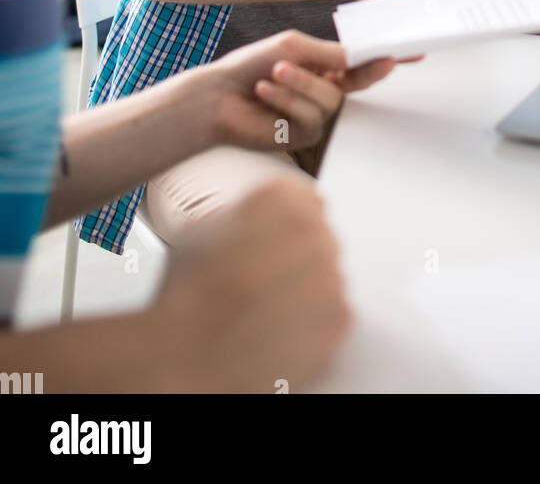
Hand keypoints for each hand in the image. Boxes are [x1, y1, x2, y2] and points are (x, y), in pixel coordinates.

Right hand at [154, 178, 350, 391]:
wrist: (187, 357)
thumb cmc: (186, 297)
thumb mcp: (200, 229)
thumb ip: (242, 214)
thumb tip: (254, 221)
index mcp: (278, 197)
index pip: (305, 200)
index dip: (284, 228)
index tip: (272, 243)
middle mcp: (312, 229)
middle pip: (319, 239)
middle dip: (298, 259)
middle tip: (263, 282)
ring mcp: (330, 274)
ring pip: (328, 277)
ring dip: (306, 293)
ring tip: (266, 312)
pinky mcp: (338, 318)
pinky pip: (335, 315)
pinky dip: (315, 327)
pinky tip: (279, 332)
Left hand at [209, 30, 395, 152]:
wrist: (216, 97)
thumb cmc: (250, 65)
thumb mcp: (290, 47)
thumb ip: (327, 54)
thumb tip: (358, 57)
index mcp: (323, 65)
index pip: (362, 61)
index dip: (387, 58)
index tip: (415, 53)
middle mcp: (325, 89)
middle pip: (357, 82)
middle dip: (369, 71)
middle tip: (387, 61)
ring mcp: (316, 114)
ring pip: (330, 99)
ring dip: (301, 83)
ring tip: (273, 73)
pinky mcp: (303, 135)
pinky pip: (309, 116)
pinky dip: (286, 100)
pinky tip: (264, 91)